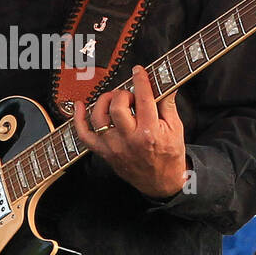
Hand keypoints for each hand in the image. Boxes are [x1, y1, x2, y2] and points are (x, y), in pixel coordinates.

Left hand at [73, 65, 188, 199]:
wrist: (162, 183)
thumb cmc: (169, 155)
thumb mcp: (176, 129)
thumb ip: (167, 104)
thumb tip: (165, 83)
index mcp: (150, 132)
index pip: (142, 99)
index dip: (139, 81)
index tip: (138, 71)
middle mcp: (129, 140)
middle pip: (117, 107)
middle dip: (122, 95)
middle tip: (129, 97)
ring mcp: (114, 147)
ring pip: (99, 118)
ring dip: (104, 102)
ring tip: (114, 100)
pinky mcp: (105, 153)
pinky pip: (84, 136)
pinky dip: (78, 120)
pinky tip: (80, 107)